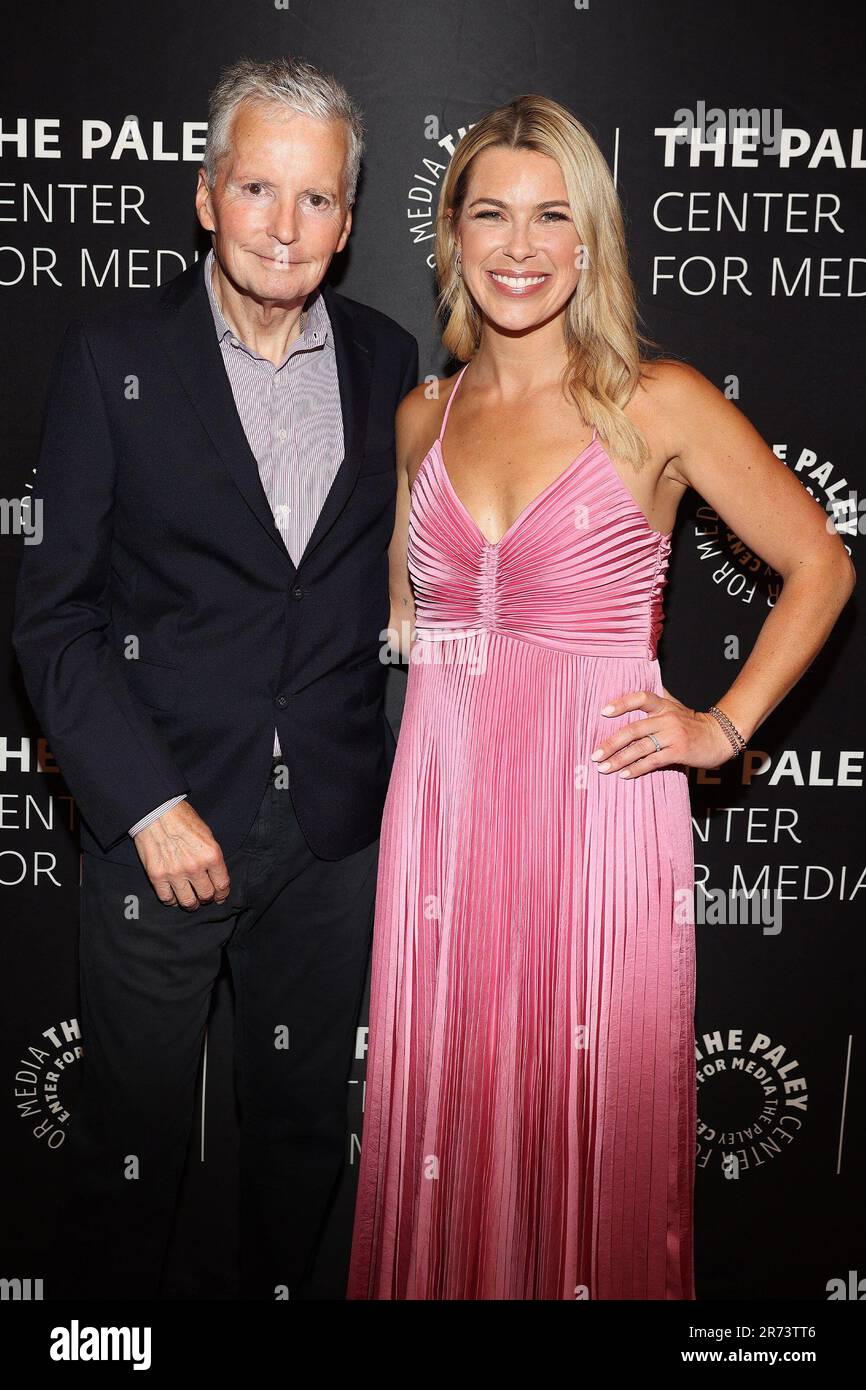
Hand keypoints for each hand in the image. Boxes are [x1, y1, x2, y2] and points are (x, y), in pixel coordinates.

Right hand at [133, 800, 230, 908]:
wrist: (156, 811)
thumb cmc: (182, 818)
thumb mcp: (207, 834)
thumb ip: (212, 856)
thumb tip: (215, 874)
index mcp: (211, 855)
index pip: (222, 884)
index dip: (222, 894)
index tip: (220, 896)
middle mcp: (195, 866)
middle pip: (206, 895)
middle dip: (207, 898)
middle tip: (204, 896)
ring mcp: (175, 873)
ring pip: (188, 902)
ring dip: (191, 903)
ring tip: (191, 900)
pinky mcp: (157, 876)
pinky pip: (166, 898)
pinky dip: (171, 900)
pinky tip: (174, 896)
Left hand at [590, 687, 737, 778]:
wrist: (720, 737)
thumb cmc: (692, 724)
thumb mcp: (675, 707)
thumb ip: (656, 702)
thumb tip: (635, 688)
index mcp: (663, 705)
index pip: (640, 698)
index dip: (621, 704)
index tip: (603, 712)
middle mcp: (666, 718)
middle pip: (632, 729)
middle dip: (610, 744)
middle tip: (595, 755)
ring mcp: (672, 735)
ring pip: (640, 748)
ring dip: (619, 760)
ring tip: (604, 768)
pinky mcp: (678, 751)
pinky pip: (652, 761)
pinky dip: (636, 769)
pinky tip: (624, 774)